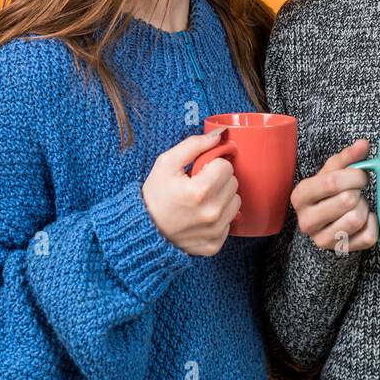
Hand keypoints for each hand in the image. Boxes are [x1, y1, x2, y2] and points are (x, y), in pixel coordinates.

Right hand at [141, 128, 239, 256]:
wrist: (143, 230)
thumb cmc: (154, 195)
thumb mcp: (166, 163)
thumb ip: (194, 145)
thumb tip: (220, 134)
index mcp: (200, 191)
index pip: (226, 166)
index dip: (213, 165)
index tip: (200, 171)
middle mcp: (211, 213)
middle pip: (234, 183)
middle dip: (219, 180)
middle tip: (199, 184)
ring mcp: (214, 231)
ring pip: (236, 202)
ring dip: (222, 198)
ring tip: (202, 200)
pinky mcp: (215, 245)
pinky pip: (230, 223)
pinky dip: (219, 218)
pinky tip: (201, 216)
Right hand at [291, 139, 378, 252]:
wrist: (323, 223)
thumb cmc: (327, 192)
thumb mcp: (330, 172)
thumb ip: (347, 157)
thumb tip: (363, 144)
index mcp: (300, 195)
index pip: (332, 182)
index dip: (355, 175)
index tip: (361, 175)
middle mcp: (306, 221)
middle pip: (347, 200)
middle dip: (359, 192)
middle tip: (357, 191)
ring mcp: (321, 239)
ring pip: (356, 219)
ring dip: (364, 207)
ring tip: (358, 204)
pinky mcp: (339, 251)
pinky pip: (368, 236)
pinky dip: (373, 224)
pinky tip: (365, 218)